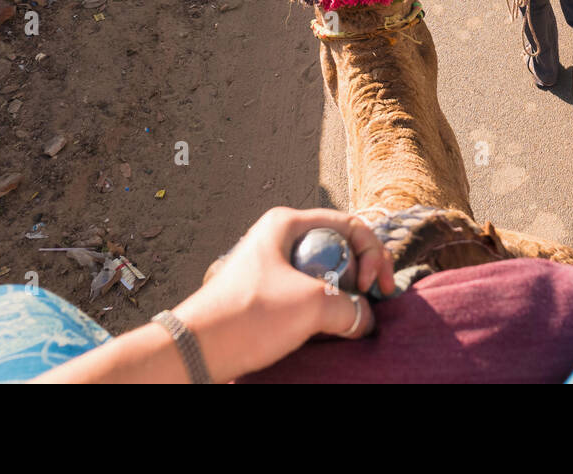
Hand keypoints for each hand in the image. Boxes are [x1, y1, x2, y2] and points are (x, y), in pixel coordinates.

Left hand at [176, 207, 394, 380]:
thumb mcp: (312, 306)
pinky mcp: (269, 293)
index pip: (351, 225)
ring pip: (327, 272)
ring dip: (346, 293)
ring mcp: (274, 266)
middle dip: (364, 272)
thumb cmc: (247, 316)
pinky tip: (330, 326)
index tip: (375, 288)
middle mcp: (281, 238)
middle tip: (375, 299)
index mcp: (288, 223)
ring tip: (352, 317)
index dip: (373, 254)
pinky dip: (326, 307)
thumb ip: (351, 308)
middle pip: (341, 247)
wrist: (197, 349)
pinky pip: (310, 292)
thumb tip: (364, 318)